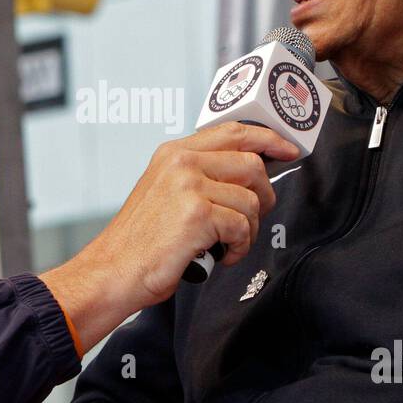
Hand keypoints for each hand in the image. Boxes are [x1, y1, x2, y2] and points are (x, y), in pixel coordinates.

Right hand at [41, 122, 299, 348]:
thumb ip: (200, 176)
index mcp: (174, 153)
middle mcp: (181, 162)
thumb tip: (249, 174)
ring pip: (251, 200)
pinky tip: (221, 254)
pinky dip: (239, 247)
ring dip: (248, 230)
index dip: (268, 139)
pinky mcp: (198, 213)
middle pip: (251, 164)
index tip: (288, 150)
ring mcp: (189, 185)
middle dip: (263, 196)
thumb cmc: (141, 241)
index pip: (233, 132)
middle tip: (251, 220)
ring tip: (227, 244)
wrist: (114, 270)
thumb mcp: (166, 193)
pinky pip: (242, 226)